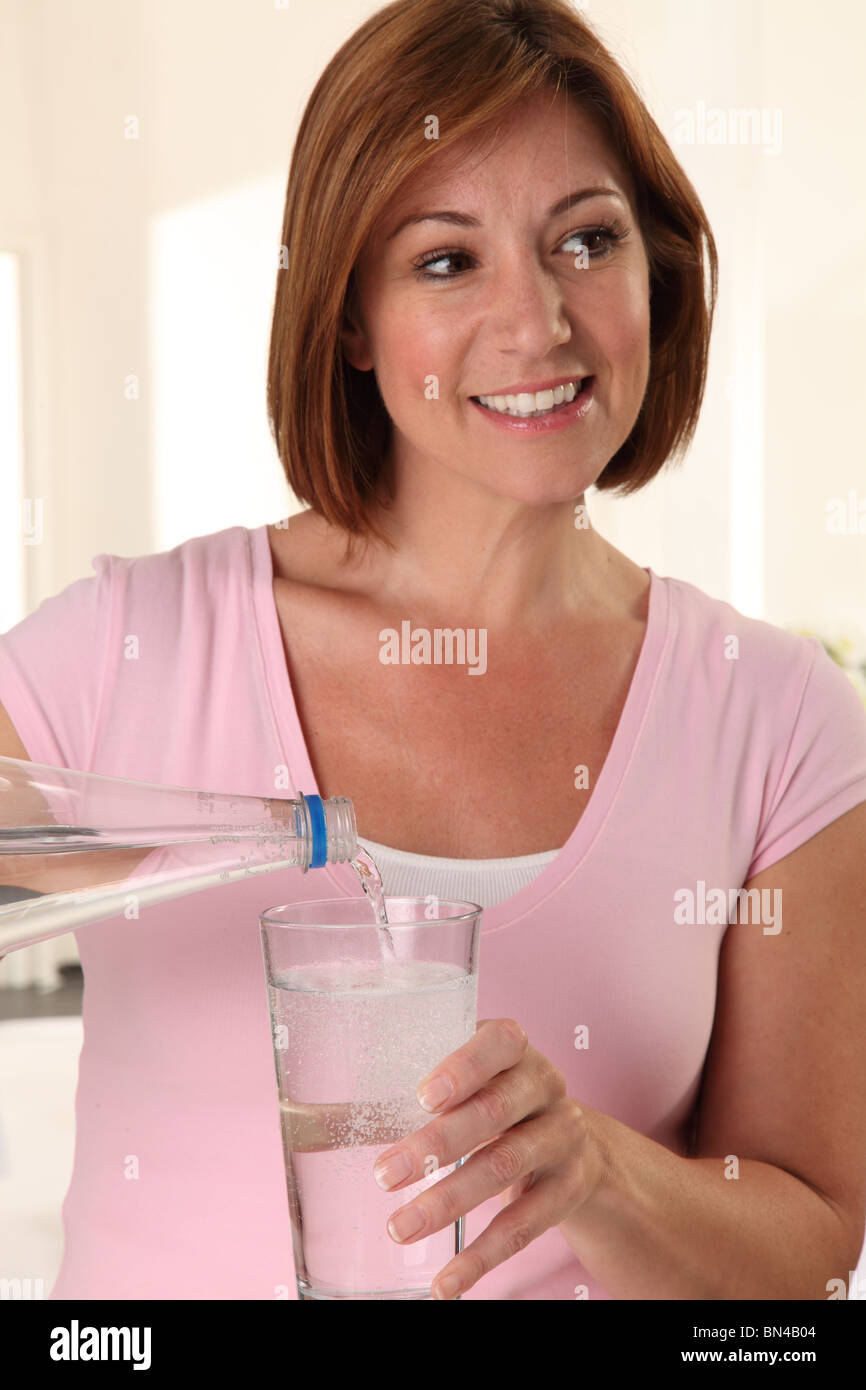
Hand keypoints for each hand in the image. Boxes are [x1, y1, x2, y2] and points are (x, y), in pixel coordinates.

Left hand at [371, 1018, 608, 1298]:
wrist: (574, 1145)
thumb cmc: (492, 1100)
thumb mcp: (461, 1084)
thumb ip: (395, 1095)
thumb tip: (304, 1124)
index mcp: (514, 1049)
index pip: (500, 1042)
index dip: (465, 1066)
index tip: (424, 1096)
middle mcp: (545, 1086)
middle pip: (496, 1110)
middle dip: (438, 1144)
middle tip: (385, 1174)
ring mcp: (562, 1137)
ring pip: (506, 1167)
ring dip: (449, 1201)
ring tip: (399, 1227)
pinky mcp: (568, 1188)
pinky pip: (526, 1225)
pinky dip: (482, 1257)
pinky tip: (447, 1283)